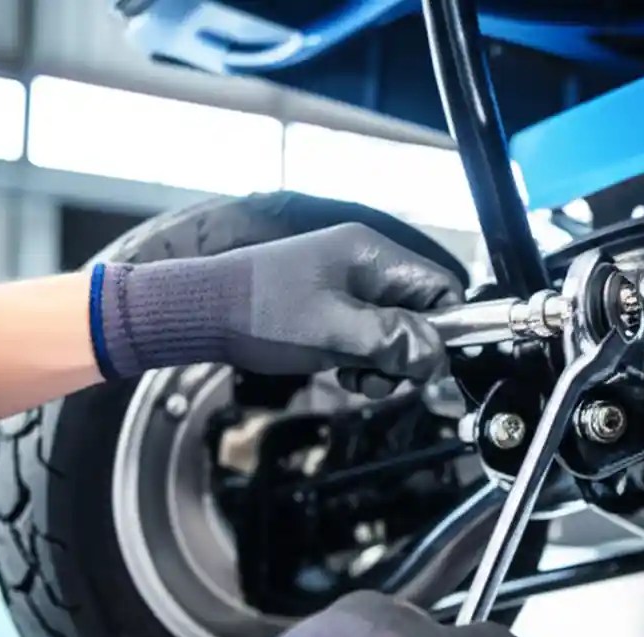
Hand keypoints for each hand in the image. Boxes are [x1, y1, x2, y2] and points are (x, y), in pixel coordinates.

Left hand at [92, 198, 464, 380]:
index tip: (421, 363)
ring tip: (354, 375)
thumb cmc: (261, 314)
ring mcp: (350, 285)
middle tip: (378, 375)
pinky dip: (364, 359)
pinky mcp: (334, 306)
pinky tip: (341, 370)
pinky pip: (370, 335)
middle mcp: (367, 264)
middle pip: (422, 312)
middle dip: (408, 351)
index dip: (442, 328)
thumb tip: (436, 356)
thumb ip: (391, 340)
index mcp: (373, 254)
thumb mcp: (333, 330)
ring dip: (385, 361)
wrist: (201, 313)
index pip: (442, 287)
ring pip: (397, 330)